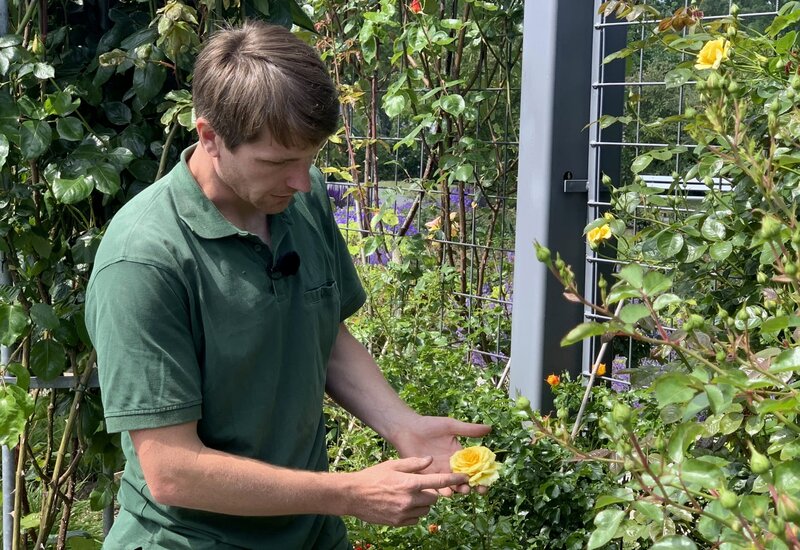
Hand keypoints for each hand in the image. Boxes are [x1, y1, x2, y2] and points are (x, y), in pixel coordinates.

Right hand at [346, 456, 467, 525]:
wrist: (353, 495)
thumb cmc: (373, 476)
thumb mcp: (393, 464)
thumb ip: (413, 463)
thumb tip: (431, 460)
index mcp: (410, 483)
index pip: (439, 482)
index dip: (454, 479)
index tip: (465, 478)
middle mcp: (410, 500)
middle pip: (433, 498)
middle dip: (430, 492)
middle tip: (418, 485)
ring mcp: (404, 513)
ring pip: (426, 509)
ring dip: (423, 502)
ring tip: (408, 494)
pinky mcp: (399, 522)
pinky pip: (416, 518)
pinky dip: (415, 512)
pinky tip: (403, 504)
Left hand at [390, 416, 491, 495]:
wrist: (407, 428)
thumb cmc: (430, 425)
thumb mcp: (451, 426)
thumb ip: (468, 430)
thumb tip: (490, 428)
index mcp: (459, 456)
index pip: (474, 470)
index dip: (480, 478)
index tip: (485, 485)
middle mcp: (450, 467)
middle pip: (463, 481)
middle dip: (467, 487)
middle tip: (469, 489)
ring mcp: (438, 472)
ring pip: (449, 486)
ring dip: (452, 491)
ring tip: (453, 491)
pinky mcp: (425, 476)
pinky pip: (432, 486)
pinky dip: (436, 491)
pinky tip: (438, 491)